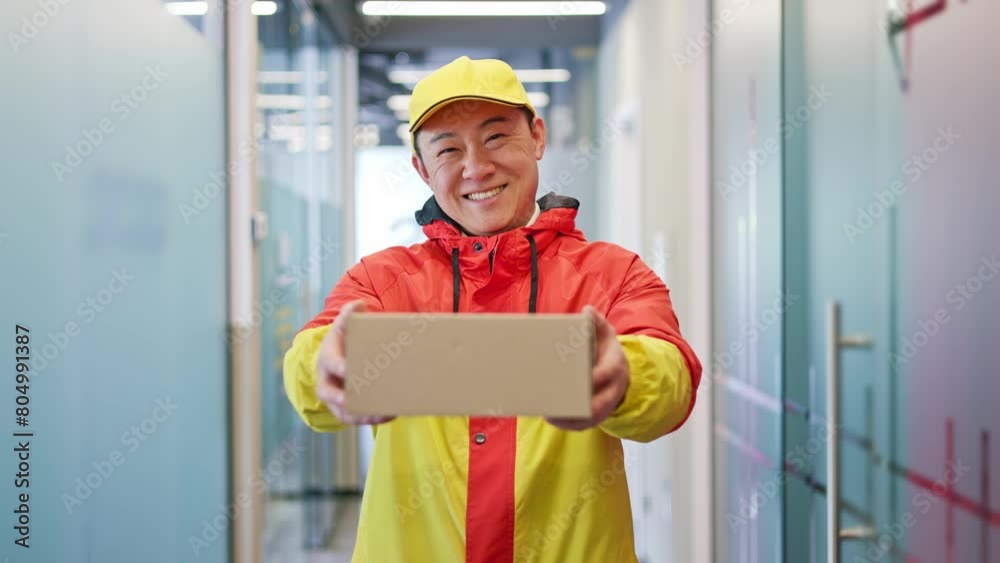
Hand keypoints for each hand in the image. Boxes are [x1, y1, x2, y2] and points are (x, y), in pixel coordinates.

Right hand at [314, 300, 395, 425]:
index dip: (339, 367)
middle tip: (361, 399)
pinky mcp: (346, 407)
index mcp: (327, 357)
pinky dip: (370, 418)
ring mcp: (335, 396)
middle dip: (343, 399)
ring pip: (342, 411)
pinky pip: (355, 416)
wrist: (341, 355)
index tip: (350, 371)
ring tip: (382, 414)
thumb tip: (359, 304)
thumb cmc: (346, 339)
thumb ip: (350, 313)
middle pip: (329, 393)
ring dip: (361, 414)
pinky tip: (390, 414)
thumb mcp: (346, 324)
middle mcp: (327, 379)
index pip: (330, 363)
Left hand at [546, 306, 629, 430]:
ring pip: (592, 418)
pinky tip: (553, 419)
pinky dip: (570, 424)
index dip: (592, 378)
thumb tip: (587, 311)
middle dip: (579, 406)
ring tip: (550, 415)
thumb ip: (596, 322)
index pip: (605, 374)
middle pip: (599, 404)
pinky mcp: (599, 414)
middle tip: (555, 404)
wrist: (620, 371)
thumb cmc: (605, 350)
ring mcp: (608, 404)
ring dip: (571, 419)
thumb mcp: (605, 333)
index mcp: (615, 366)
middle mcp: (614, 388)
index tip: (578, 379)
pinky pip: (586, 424)